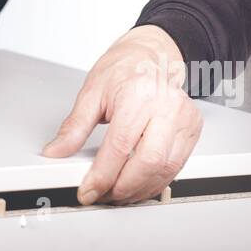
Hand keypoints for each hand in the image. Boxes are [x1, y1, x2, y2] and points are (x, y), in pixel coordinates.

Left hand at [42, 24, 202, 204]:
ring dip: (139, 189)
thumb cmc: (123, 69)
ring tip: (117, 191)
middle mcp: (166, 105)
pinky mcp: (193, 128)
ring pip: (164, 169)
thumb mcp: (91, 92)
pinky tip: (138, 183)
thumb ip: (74, 127)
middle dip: (122, 187)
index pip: (119, 146)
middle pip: (147, 162)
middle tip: (103, 194)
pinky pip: (176, 166)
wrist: (150, 55)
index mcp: (139, 93)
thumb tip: (57, 150)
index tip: (88, 190)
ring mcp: (184, 117)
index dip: (102, 175)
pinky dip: (155, 181)